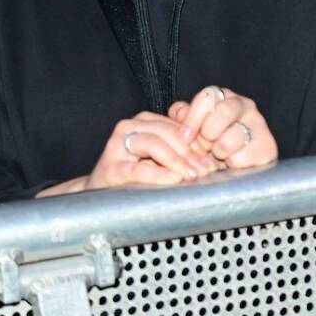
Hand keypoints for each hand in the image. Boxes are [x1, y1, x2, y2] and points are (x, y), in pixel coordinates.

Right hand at [82, 111, 217, 190]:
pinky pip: (138, 169)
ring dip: (177, 160)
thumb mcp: (161, 158)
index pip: (177, 126)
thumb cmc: (137, 175)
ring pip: (153, 143)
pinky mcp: (110, 168)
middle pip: (168, 132)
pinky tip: (173, 179)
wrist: (102, 194)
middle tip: (207, 170)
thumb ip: (182, 151)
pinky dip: (158, 174)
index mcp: (144, 121)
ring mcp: (117, 146)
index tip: (213, 159)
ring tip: (193, 175)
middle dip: (191, 152)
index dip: (198, 142)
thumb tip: (213, 158)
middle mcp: (129, 127)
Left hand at [168, 86, 277, 168]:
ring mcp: (258, 124)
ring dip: (220, 152)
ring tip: (221, 156)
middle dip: (209, 134)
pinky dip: (233, 163)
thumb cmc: (212, 146)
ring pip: (231, 138)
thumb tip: (179, 112)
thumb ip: (183, 118)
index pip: (207, 97)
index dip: (193, 118)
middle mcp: (244, 105)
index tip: (185, 137)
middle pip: (224, 111)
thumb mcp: (194, 131)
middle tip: (204, 148)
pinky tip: (234, 163)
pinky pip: (243, 156)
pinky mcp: (267, 146)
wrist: (238, 171)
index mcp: (223, 97)